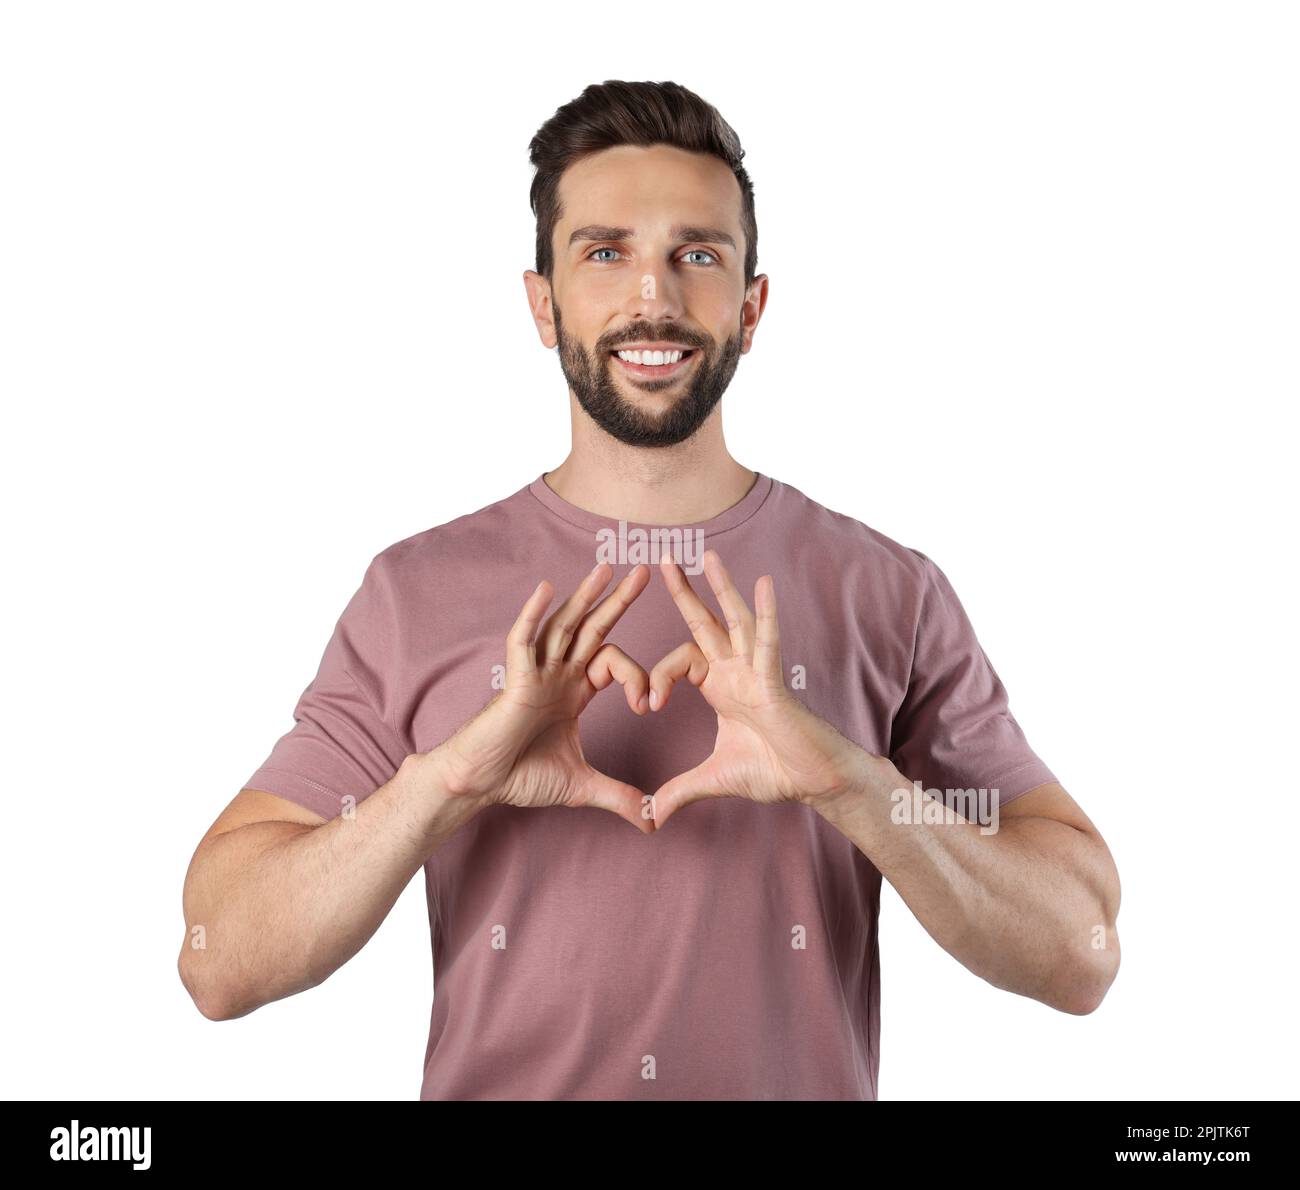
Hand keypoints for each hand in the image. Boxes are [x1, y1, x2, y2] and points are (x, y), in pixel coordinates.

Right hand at [432, 562, 654, 832]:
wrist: (481, 785)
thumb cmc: (521, 776)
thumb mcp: (581, 786)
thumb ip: (618, 797)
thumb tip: (652, 821)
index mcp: (574, 691)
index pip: (612, 663)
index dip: (638, 677)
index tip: (648, 705)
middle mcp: (557, 674)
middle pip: (593, 629)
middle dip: (618, 601)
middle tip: (643, 572)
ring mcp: (536, 673)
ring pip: (563, 625)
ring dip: (584, 597)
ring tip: (605, 567)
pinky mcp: (515, 680)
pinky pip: (524, 641)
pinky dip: (534, 615)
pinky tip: (548, 588)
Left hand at [647, 550, 870, 828]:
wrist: (812, 781)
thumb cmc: (773, 771)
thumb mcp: (714, 779)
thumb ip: (681, 791)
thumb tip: (653, 816)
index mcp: (720, 686)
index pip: (679, 661)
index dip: (655, 677)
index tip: (645, 705)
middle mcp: (737, 670)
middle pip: (705, 622)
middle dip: (684, 592)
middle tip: (663, 559)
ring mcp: (757, 671)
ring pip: (736, 621)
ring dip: (722, 587)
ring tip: (707, 554)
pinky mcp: (774, 680)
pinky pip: (768, 641)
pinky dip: (766, 613)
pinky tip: (763, 583)